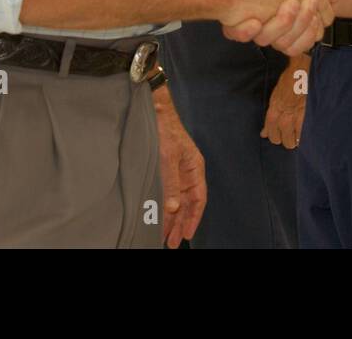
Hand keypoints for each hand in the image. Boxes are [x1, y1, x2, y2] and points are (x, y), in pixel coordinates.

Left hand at [153, 88, 206, 247]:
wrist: (153, 110)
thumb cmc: (165, 130)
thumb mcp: (168, 157)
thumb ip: (171, 183)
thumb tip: (173, 207)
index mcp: (195, 168)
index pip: (198, 199)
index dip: (193, 218)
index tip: (187, 235)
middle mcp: (187, 172)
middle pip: (187, 203)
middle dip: (180, 223)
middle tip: (172, 242)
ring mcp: (175, 171)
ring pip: (175, 200)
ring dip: (171, 218)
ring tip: (164, 235)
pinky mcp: (163, 168)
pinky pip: (166, 192)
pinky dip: (163, 206)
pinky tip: (158, 216)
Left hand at [261, 55, 307, 148]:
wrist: (302, 73)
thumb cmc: (288, 82)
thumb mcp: (275, 97)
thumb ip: (271, 117)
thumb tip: (264, 133)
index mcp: (273, 112)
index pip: (270, 133)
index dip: (274, 137)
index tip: (278, 137)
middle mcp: (282, 118)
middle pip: (280, 140)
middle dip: (284, 140)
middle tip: (289, 137)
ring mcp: (294, 119)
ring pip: (291, 141)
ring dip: (293, 141)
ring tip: (297, 138)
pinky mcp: (306, 118)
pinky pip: (302, 136)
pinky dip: (303, 138)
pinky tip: (304, 136)